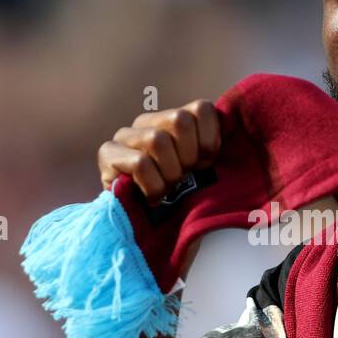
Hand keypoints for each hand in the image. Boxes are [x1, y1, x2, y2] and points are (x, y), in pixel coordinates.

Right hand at [97, 100, 221, 205]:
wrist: (147, 229)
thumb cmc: (181, 198)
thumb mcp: (204, 171)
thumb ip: (214, 147)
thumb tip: (230, 124)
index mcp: (174, 119)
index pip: (201, 108)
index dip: (210, 141)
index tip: (205, 165)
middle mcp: (148, 121)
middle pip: (180, 120)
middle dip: (189, 157)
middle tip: (184, 179)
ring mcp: (125, 135)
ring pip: (158, 139)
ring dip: (169, 173)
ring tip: (167, 189)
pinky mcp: (107, 154)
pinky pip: (140, 162)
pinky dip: (153, 186)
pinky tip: (153, 198)